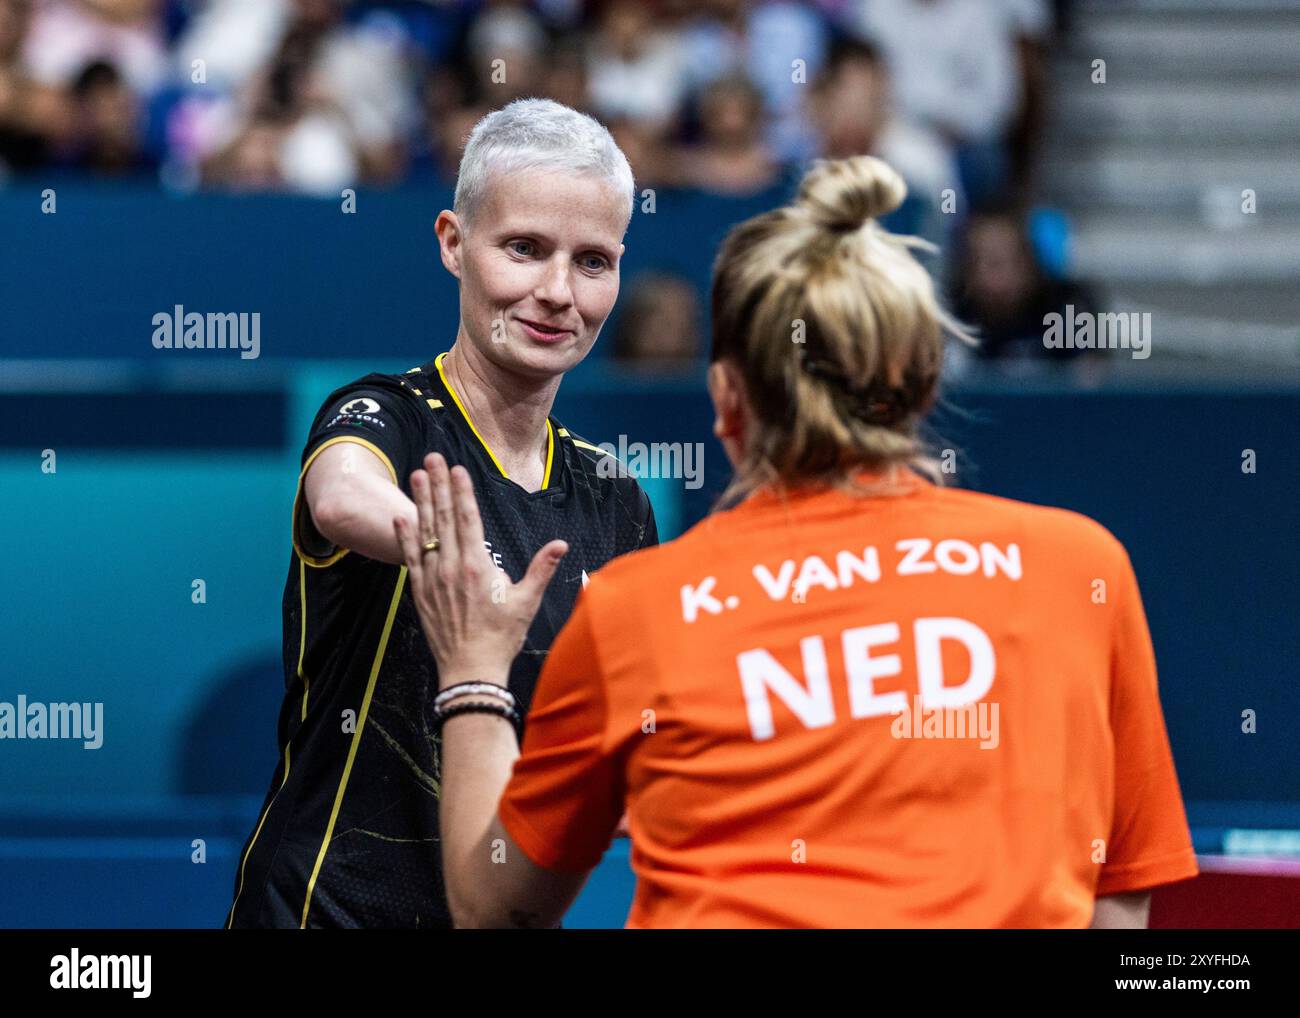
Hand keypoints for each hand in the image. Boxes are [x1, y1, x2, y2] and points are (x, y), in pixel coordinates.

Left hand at [393, 453, 567, 685]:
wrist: (471, 669)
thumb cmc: (502, 636)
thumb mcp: (526, 601)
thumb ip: (541, 569)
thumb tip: (561, 544)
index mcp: (478, 566)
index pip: (468, 519)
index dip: (462, 491)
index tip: (457, 468)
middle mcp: (452, 568)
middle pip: (444, 517)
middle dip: (438, 484)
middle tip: (431, 458)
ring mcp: (433, 579)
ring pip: (425, 532)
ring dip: (420, 501)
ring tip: (415, 475)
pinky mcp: (420, 592)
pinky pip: (410, 557)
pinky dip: (405, 536)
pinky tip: (400, 516)